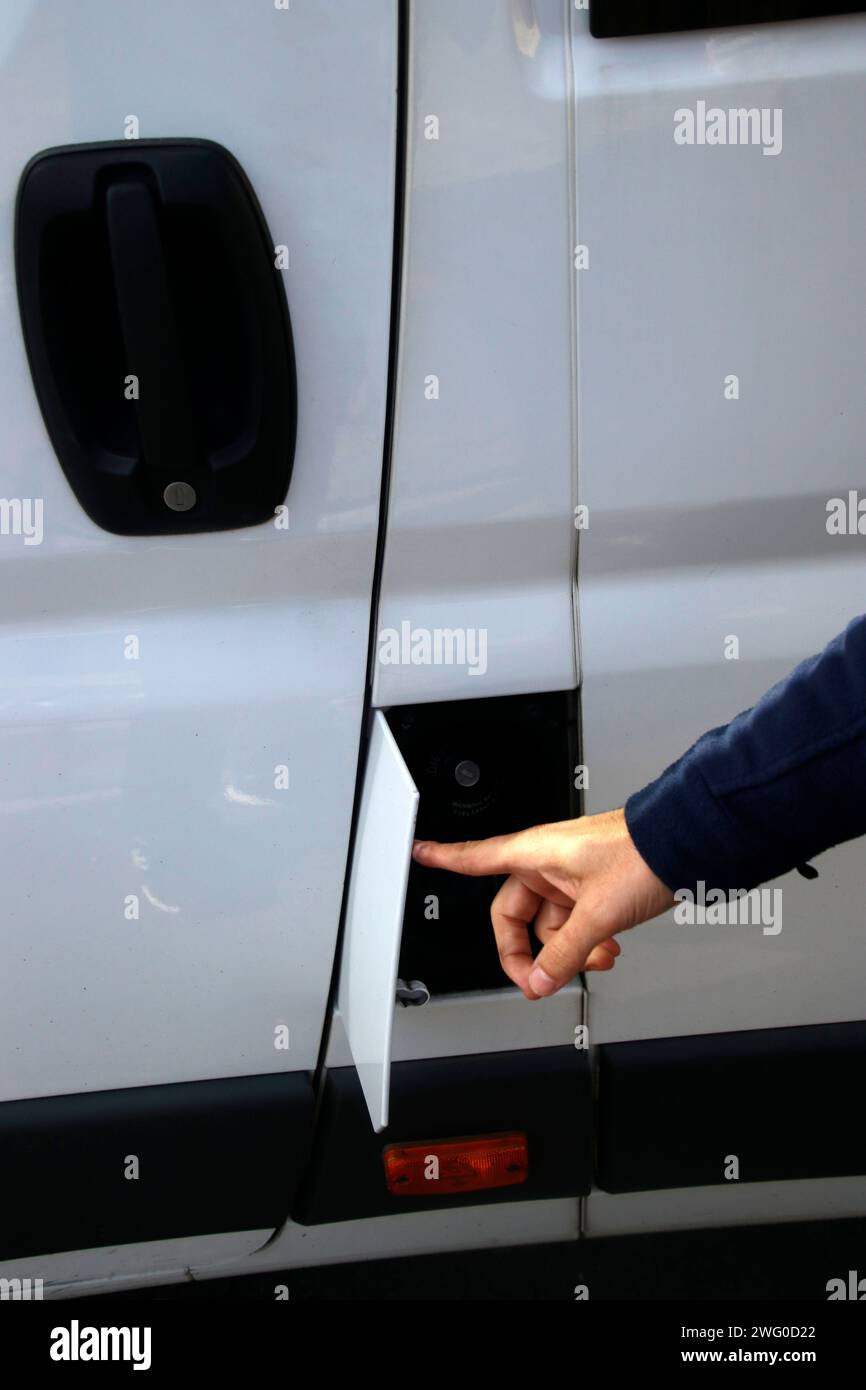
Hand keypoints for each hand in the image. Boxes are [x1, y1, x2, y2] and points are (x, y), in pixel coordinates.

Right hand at [412, 808, 673, 999]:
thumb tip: (540, 981)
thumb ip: (564, 953)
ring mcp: (571, 873)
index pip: (475, 857)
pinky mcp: (595, 884)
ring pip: (550, 924)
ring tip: (599, 958)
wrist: (687, 842)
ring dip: (570, 950)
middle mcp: (548, 861)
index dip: (444, 858)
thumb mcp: (598, 913)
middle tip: (541, 978)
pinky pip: (576, 921)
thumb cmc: (644, 852)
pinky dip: (589, 941)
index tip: (420, 852)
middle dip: (532, 951)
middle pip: (515, 914)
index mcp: (534, 853)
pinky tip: (608, 949)